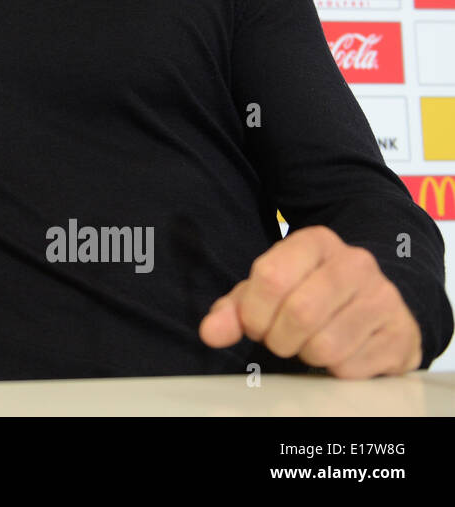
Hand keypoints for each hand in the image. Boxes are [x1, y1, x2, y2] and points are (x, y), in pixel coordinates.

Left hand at [198, 225, 421, 377]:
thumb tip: (210, 332)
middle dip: (278, 338)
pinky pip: (350, 367)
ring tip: (310, 342)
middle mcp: (354, 263)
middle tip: (280, 339)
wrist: (373, 305)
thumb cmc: (309, 295)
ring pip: (325, 346)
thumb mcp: (266, 293)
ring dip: (306, 355)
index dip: (254, 312)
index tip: (255, 323)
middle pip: (300, 313)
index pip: (271, 276)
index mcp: (315, 242)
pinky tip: (339, 351)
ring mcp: (383, 297)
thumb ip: (233, 310)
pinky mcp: (400, 334)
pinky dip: (333, 369)